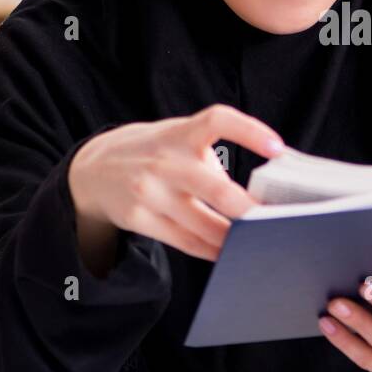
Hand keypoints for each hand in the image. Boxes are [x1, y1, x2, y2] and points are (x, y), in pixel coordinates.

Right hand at [68, 103, 282, 266]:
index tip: (278, 147)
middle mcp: (165, 161)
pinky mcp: (138, 218)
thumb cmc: (154, 150)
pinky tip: (225, 251)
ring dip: (233, 238)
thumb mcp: (178, 137)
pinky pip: (184, 241)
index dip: (250, 131)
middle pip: (215, 188)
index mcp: (180, 133)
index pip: (218, 121)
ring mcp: (149, 191)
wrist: (94, 168)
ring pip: (202, 224)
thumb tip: (254, 193)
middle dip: (247, 210)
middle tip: (274, 221)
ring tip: (254, 242)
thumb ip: (211, 156)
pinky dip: (210, 249)